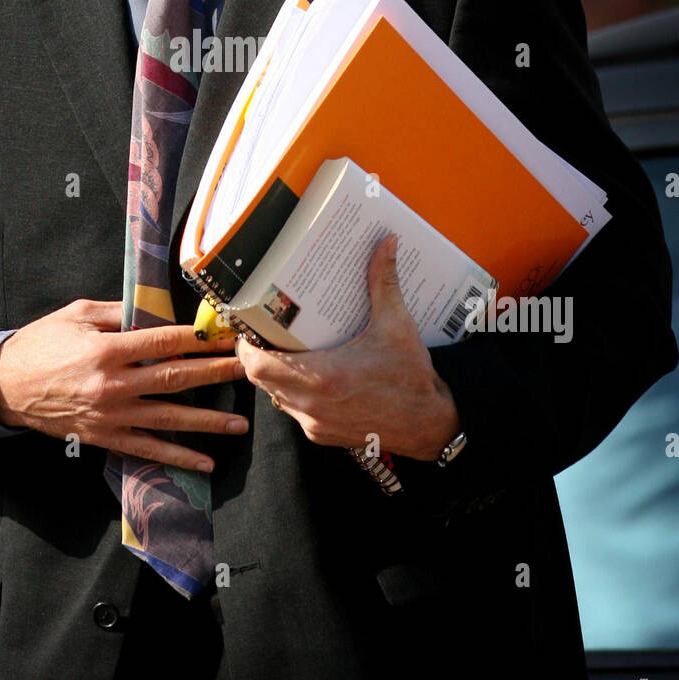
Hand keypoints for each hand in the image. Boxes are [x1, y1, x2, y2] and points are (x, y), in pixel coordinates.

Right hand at [0, 298, 248, 470]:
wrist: (5, 386)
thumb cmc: (42, 343)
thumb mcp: (78, 314)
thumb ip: (120, 313)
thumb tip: (158, 313)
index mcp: (107, 349)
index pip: (165, 342)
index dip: (199, 339)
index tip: (226, 335)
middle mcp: (113, 385)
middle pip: (175, 378)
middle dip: (215, 374)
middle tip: (246, 370)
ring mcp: (111, 415)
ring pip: (169, 418)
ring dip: (207, 422)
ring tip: (239, 424)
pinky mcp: (104, 436)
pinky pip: (146, 449)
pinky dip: (176, 457)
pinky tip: (204, 462)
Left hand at [235, 234, 460, 460]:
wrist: (431, 425)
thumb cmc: (412, 378)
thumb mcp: (397, 325)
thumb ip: (384, 282)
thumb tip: (386, 244)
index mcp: (323, 376)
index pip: (258, 364)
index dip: (247, 345)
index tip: (253, 326)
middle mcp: (312, 403)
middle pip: (260, 379)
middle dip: (259, 355)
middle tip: (268, 332)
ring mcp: (316, 423)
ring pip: (276, 396)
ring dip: (276, 375)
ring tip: (287, 350)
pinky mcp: (324, 435)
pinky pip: (296, 411)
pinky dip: (295, 393)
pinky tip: (310, 374)